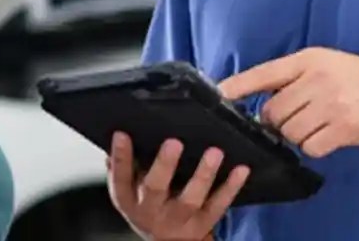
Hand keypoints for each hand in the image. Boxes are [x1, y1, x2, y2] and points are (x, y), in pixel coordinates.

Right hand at [107, 132, 249, 240]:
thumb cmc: (148, 208)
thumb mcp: (128, 192)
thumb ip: (122, 167)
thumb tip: (118, 136)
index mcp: (130, 200)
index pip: (120, 178)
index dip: (120, 157)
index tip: (122, 134)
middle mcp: (152, 212)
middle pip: (155, 189)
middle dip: (164, 165)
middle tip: (174, 142)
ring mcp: (179, 219)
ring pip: (191, 199)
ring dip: (203, 175)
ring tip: (214, 152)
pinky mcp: (203, 223)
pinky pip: (219, 205)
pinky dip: (231, 187)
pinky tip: (241, 169)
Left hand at [219, 47, 358, 157]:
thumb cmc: (353, 77)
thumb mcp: (322, 63)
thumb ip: (292, 78)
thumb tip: (258, 102)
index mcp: (307, 60)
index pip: (265, 73)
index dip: (239, 86)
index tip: (218, 95)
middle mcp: (317, 79)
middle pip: (274, 112)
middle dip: (277, 121)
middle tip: (294, 119)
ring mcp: (331, 104)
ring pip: (290, 132)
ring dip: (296, 136)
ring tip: (314, 125)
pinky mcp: (343, 128)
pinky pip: (310, 148)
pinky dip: (314, 147)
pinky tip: (327, 136)